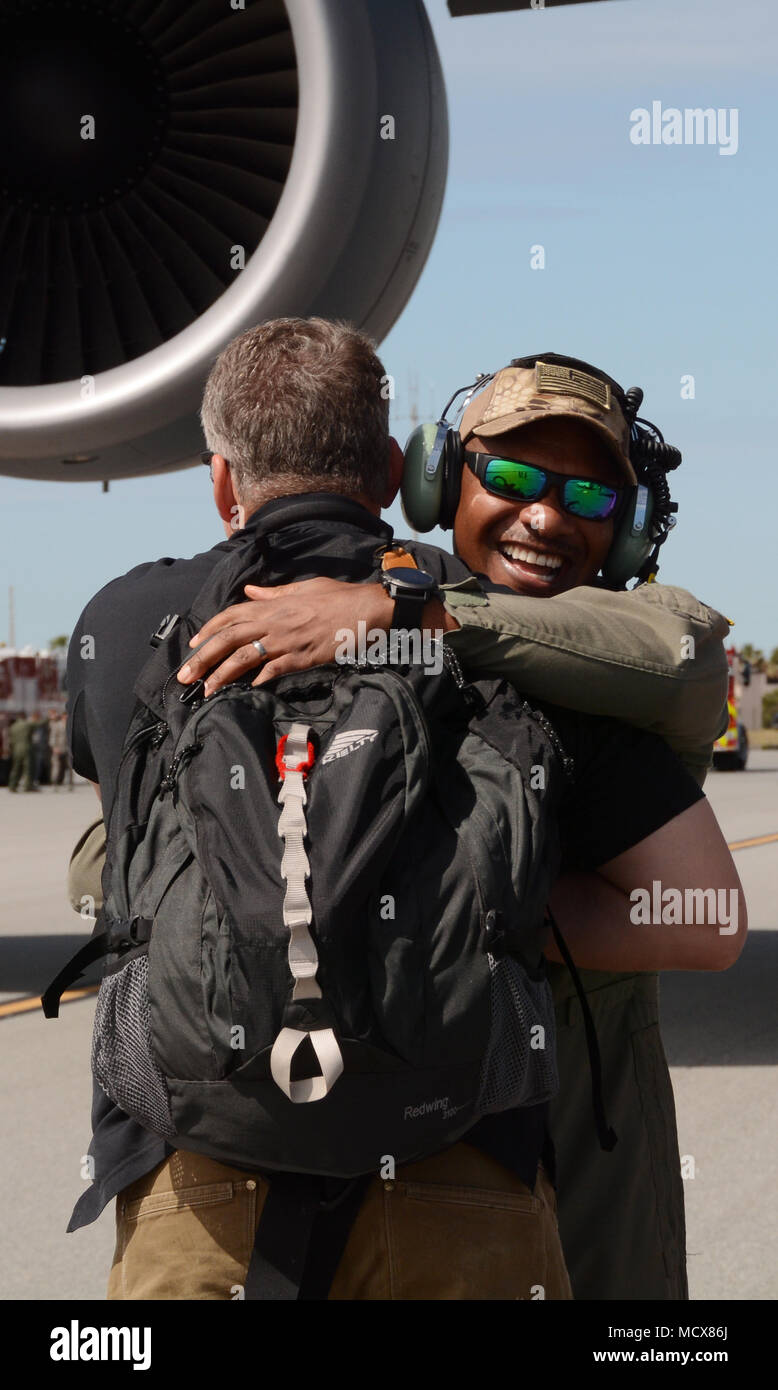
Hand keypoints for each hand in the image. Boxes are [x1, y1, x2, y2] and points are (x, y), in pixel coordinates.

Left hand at [177, 577, 394, 694]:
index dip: (209, 630)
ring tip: (206, 690)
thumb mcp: (302, 588)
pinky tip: (247, 688)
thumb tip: (249, 592)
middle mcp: (274, 622)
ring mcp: (287, 641)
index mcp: (273, 605)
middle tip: (184, 676)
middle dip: (203, 658)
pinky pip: (274, 669)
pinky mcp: (303, 657)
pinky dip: (259, 679)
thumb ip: (272, 594)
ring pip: (245, 657)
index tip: (194, 644)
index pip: (230, 616)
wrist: (367, 609)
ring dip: (222, 675)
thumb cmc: (337, 597)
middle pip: (229, 639)